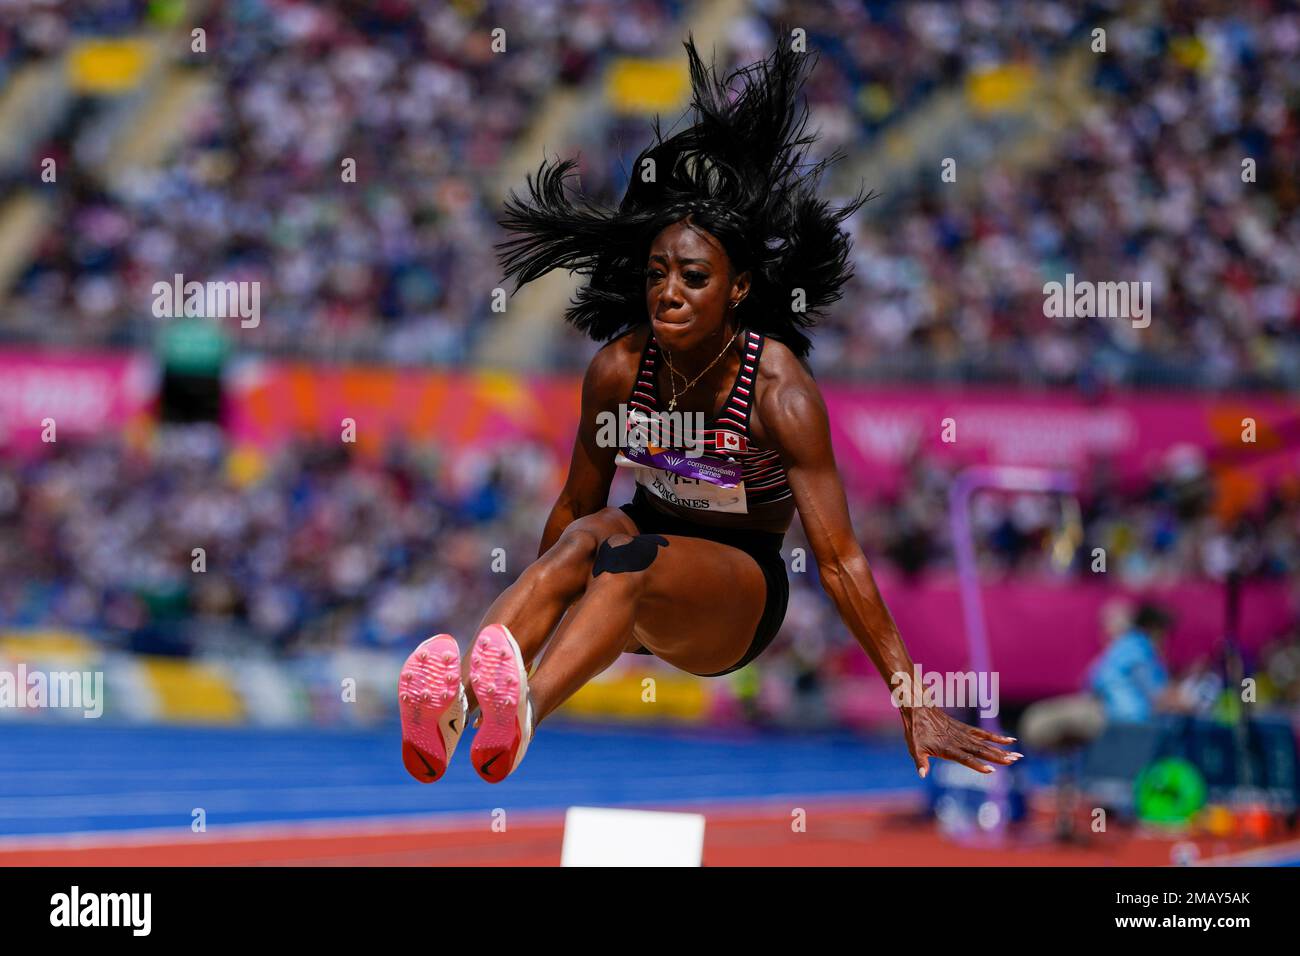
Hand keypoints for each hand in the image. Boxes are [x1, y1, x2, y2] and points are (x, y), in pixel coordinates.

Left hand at [901, 706, 1022, 776]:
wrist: (918, 709)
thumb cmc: (916, 731)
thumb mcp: (914, 748)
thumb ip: (920, 762)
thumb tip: (922, 774)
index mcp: (947, 748)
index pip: (966, 758)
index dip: (978, 765)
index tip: (991, 770)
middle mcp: (958, 741)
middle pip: (982, 751)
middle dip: (999, 757)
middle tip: (1015, 761)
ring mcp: (963, 734)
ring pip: (986, 743)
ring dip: (1002, 750)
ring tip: (1017, 755)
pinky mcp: (965, 728)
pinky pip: (983, 734)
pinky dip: (996, 737)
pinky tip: (1009, 740)